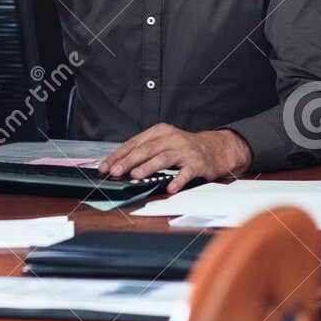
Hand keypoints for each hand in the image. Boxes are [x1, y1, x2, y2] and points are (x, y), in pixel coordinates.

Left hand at [98, 124, 251, 194]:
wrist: (215, 148)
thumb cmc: (184, 148)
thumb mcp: (164, 143)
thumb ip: (146, 152)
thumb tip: (120, 166)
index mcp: (160, 132)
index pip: (134, 143)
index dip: (119, 155)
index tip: (105, 167)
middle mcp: (171, 138)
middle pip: (147, 149)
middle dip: (129, 161)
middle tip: (116, 171)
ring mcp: (184, 150)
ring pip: (163, 158)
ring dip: (148, 167)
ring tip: (136, 176)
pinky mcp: (196, 163)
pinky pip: (185, 172)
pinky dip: (177, 180)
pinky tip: (169, 188)